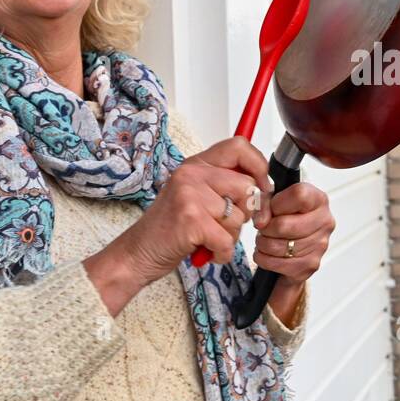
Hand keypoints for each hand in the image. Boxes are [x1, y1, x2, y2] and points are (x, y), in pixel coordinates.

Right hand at [87, 137, 274, 293]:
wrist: (136, 253)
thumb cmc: (170, 228)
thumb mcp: (195, 196)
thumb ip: (223, 185)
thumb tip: (263, 185)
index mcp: (196, 164)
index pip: (240, 147)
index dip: (259, 167)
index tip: (263, 188)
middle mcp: (192, 173)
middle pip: (247, 187)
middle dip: (246, 214)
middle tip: (226, 226)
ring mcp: (190, 195)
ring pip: (240, 217)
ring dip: (230, 237)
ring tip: (208, 238)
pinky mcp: (191, 220)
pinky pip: (228, 240)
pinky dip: (222, 253)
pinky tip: (206, 252)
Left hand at [251, 182, 335, 293]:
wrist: (292, 241)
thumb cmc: (285, 216)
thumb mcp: (272, 201)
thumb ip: (264, 204)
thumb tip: (262, 222)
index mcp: (318, 199)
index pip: (298, 196)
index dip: (277, 204)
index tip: (271, 209)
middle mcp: (324, 221)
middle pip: (283, 225)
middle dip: (265, 229)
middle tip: (264, 229)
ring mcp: (320, 245)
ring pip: (278, 247)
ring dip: (263, 245)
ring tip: (265, 240)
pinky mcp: (311, 264)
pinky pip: (279, 264)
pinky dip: (265, 259)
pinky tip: (267, 253)